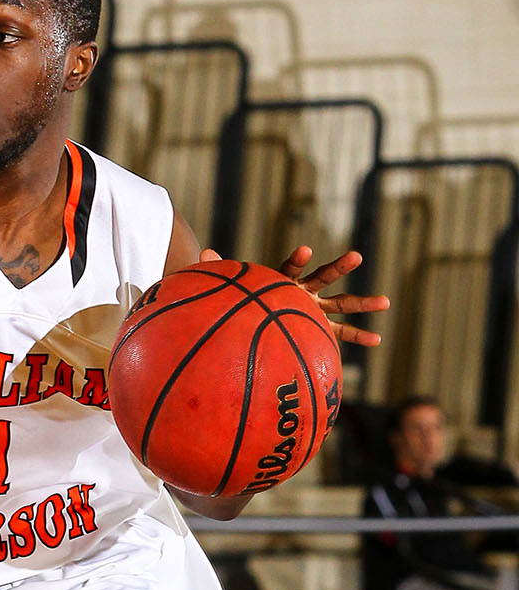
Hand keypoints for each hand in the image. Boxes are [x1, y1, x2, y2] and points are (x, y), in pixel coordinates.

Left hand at [202, 245, 388, 346]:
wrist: (252, 320)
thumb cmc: (240, 305)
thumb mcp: (228, 292)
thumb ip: (218, 274)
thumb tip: (203, 254)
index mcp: (281, 283)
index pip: (289, 269)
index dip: (297, 260)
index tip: (305, 250)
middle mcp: (301, 293)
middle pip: (323, 278)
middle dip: (339, 268)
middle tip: (357, 255)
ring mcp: (313, 310)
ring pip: (341, 304)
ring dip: (362, 303)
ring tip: (385, 301)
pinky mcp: (318, 328)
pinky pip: (340, 332)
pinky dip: (358, 336)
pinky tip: (377, 339)